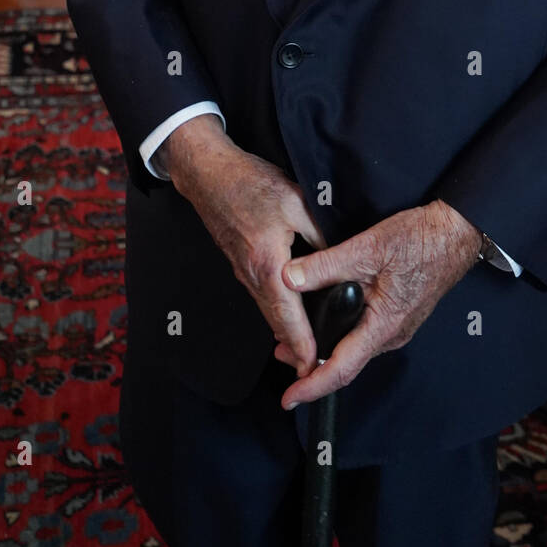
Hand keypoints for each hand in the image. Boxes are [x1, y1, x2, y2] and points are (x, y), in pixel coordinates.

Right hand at [164, 116, 325, 375]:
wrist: (209, 175)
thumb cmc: (252, 184)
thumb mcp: (296, 204)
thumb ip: (319, 237)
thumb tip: (336, 263)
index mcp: (269, 263)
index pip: (289, 315)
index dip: (303, 344)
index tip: (314, 366)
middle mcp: (252, 275)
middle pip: (276, 322)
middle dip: (295, 348)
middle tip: (314, 370)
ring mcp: (242, 272)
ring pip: (268, 311)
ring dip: (286, 332)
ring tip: (307, 349)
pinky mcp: (240, 265)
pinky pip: (261, 297)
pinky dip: (277, 312)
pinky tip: (290, 314)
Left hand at [276, 199, 481, 408]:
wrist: (456, 233)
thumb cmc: (421, 241)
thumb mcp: (367, 247)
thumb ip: (326, 265)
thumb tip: (290, 277)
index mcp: (384, 325)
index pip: (341, 369)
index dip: (311, 387)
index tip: (288, 398)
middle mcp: (392, 334)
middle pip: (346, 363)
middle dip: (311, 364)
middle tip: (281, 352)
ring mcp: (397, 326)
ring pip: (355, 347)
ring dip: (326, 345)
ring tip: (298, 334)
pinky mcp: (398, 315)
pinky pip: (365, 333)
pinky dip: (342, 332)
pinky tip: (328, 316)